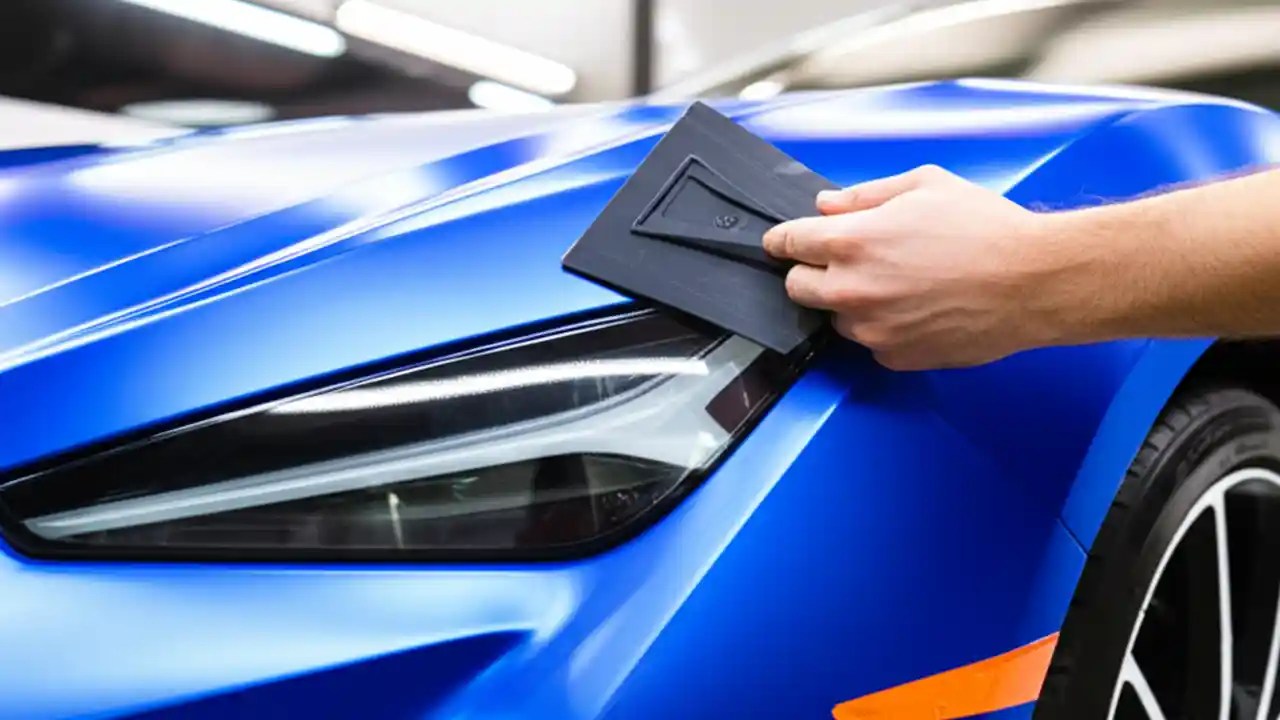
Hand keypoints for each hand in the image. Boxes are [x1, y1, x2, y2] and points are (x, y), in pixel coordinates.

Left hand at [763, 165, 1074, 369]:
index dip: (783, 240)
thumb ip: (865, 195)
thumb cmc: (987, 228)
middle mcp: (852, 289)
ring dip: (850, 303)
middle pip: (796, 288)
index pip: (787, 243)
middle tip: (843, 262)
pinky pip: (871, 342)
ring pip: (835, 318)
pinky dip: (883, 327)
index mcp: (852, 241)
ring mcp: (871, 328)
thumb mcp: (925, 185)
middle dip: (810, 272)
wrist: (1033, 281)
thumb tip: (827, 205)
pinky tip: (918, 307)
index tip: (782, 243)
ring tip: (898, 283)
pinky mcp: (894, 356)